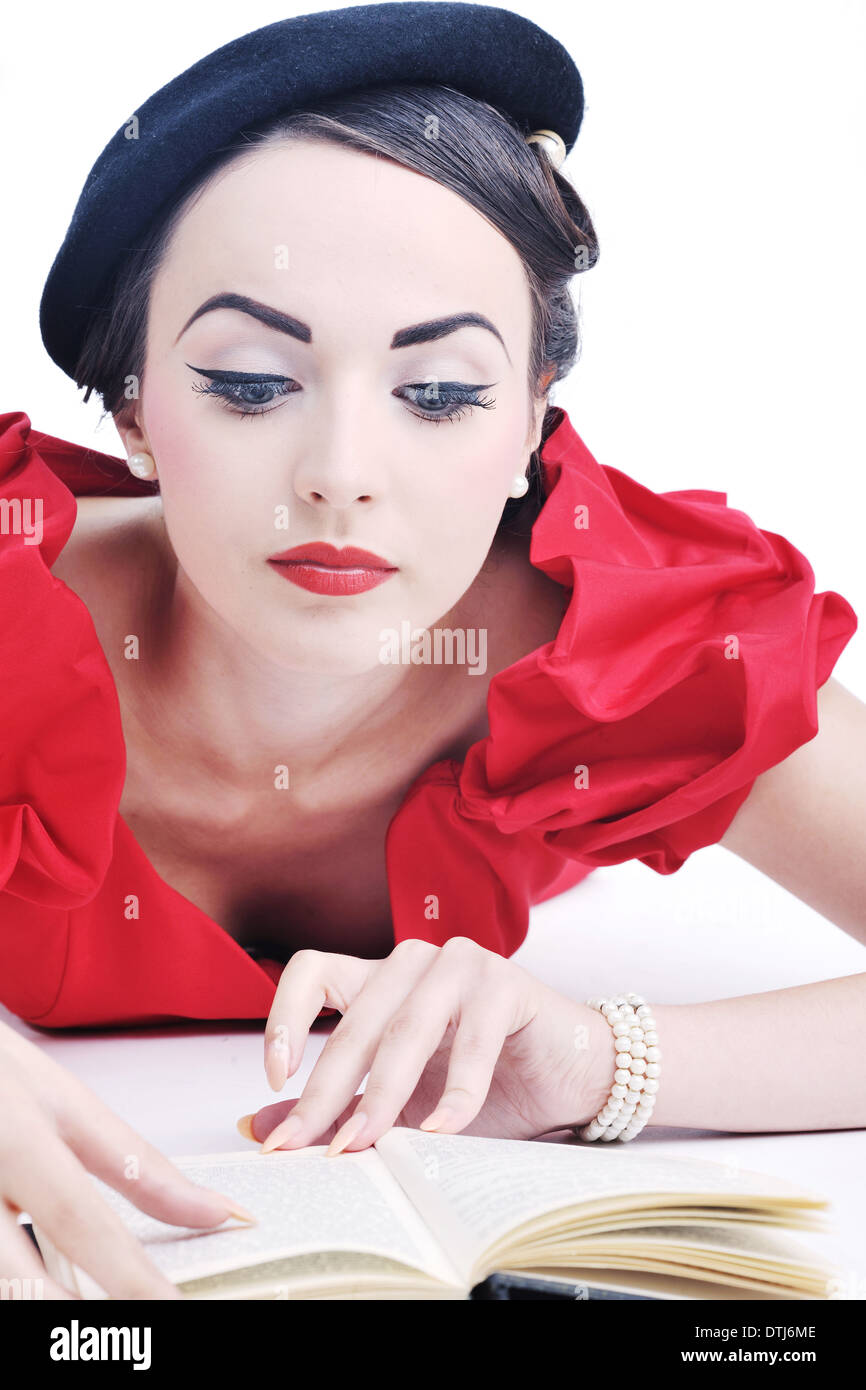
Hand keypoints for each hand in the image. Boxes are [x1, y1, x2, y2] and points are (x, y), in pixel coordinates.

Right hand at [0, 1021, 254, 1299]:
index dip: (128, 1277)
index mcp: (18, 1135)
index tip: (170, 1311)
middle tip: (129, 1334)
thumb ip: (138, 1166)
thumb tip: (214, 1210)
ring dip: (40, 1303)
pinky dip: (14, 1283)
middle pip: (20, 1278)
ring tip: (89, 1312)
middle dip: (74, 1319)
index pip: (80, 1219)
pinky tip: (40, 1286)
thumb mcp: (67, 1104)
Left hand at [242, 938, 615, 1154]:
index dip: (284, 1018)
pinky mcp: (505, 983)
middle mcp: (413, 962)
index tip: (273, 1079)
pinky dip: (455, 1094)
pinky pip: (472, 1043)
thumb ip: (337, 1106)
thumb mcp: (399, 1104)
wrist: (568, 1075)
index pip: (312, 972)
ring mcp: (460, 965)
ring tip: (364, 1145)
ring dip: (381, 1094)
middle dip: (326, 1091)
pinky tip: (442, 1132)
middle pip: (355, 1021)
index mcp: (379, 980)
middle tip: (307, 1147)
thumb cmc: (483, 1084)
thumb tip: (260, 1128)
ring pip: (404, 1030)